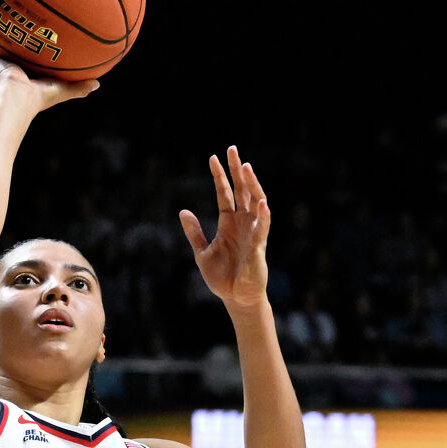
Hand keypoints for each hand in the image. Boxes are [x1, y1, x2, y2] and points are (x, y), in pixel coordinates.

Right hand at [0, 24, 99, 111]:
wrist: (19, 99)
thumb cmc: (40, 97)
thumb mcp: (62, 88)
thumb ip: (79, 87)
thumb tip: (98, 84)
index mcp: (27, 72)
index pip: (28, 57)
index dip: (29, 47)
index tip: (30, 34)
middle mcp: (12, 67)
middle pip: (9, 47)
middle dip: (8, 36)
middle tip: (8, 19)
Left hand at [181, 147, 270, 309]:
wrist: (235, 298)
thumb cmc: (222, 277)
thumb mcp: (202, 253)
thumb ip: (194, 233)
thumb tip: (183, 211)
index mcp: (228, 223)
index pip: (225, 193)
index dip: (219, 176)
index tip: (212, 157)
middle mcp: (242, 223)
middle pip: (241, 190)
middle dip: (237, 170)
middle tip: (232, 149)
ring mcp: (252, 232)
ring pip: (255, 202)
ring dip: (251, 185)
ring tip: (246, 167)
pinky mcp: (259, 246)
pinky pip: (263, 227)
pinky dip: (263, 215)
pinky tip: (260, 202)